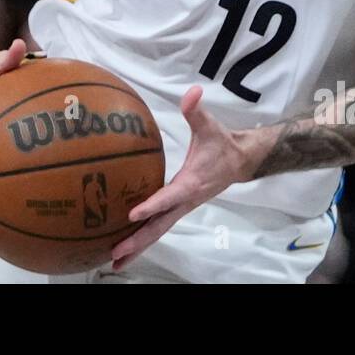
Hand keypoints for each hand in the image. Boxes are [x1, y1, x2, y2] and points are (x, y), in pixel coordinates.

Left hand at [110, 86, 248, 270]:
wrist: (240, 162)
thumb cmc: (222, 144)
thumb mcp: (210, 126)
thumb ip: (197, 111)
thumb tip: (192, 93)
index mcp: (191, 184)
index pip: (169, 197)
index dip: (152, 205)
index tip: (132, 214)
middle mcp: (185, 202)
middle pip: (159, 226)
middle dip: (137, 240)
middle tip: (114, 253)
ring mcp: (181, 208)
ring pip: (157, 232)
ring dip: (137, 247)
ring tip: (114, 262)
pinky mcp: (177, 209)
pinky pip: (157, 227)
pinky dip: (142, 240)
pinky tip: (125, 249)